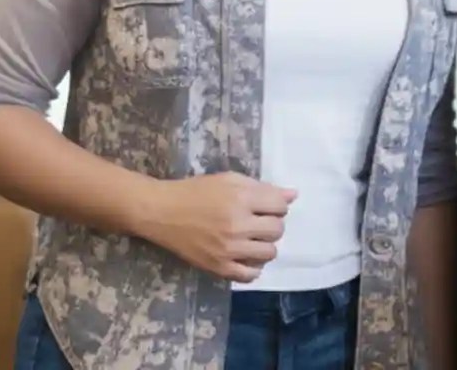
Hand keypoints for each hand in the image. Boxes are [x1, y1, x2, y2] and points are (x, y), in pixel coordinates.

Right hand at [136, 172, 296, 282]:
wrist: (162, 212)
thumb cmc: (197, 192)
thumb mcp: (229, 180)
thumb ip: (263, 188)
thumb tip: (294, 195)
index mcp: (241, 198)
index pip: (280, 206)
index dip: (276, 205)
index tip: (264, 206)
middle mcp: (238, 225)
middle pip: (277, 230)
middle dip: (271, 223)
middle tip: (256, 221)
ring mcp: (229, 249)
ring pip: (269, 253)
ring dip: (264, 245)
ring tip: (250, 238)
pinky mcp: (219, 267)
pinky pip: (250, 275)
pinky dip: (253, 267)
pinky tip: (244, 256)